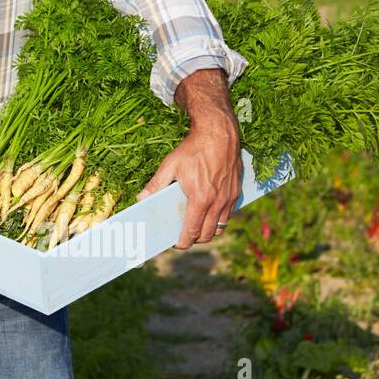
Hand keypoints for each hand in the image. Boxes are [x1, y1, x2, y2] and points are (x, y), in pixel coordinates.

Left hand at [137, 68, 241, 247]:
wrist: (219, 134)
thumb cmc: (193, 149)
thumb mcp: (170, 165)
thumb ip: (156, 184)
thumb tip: (141, 198)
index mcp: (201, 199)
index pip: (193, 230)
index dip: (184, 241)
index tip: (176, 244)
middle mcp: (218, 202)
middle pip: (208, 234)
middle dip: (196, 239)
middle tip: (184, 236)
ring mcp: (229, 198)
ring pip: (221, 226)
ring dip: (209, 230)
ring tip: (196, 226)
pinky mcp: (236, 192)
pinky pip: (229, 214)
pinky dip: (219, 218)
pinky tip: (209, 211)